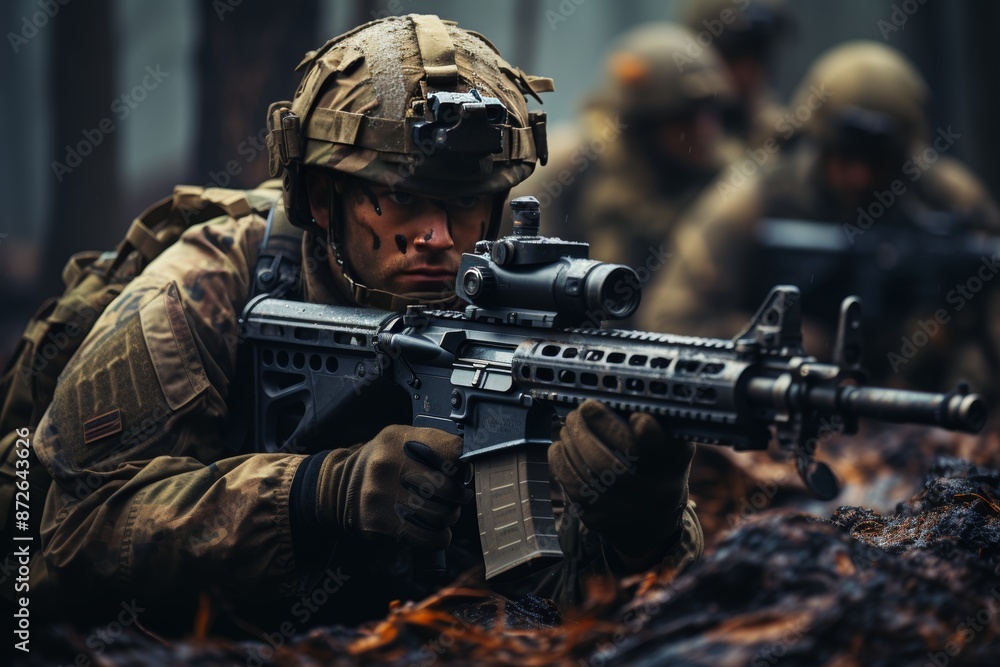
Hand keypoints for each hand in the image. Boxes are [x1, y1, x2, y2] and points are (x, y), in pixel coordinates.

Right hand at [316, 425, 471, 549]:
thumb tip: (468, 466)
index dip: (463, 465)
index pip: (453, 450)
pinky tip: (434, 530)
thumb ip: (431, 446)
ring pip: (442, 515)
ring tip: (442, 513)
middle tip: (455, 497)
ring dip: (449, 518)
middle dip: (459, 497)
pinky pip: (428, 537)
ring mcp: (382, 495)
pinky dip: (439, 537)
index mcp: (399, 439)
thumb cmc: (380, 465)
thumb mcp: (399, 441)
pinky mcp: (380, 523)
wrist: (336, 489)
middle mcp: (389, 465)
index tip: (461, 471)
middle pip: (450, 488)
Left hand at [549, 399, 694, 556]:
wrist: (649, 522)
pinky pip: (573, 488)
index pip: (664, 451)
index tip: (637, 416)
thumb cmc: (655, 469)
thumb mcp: (667, 446)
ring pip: (590, 474)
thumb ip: (653, 425)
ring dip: (572, 443)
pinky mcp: (599, 520)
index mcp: (673, 467)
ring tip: (568, 426)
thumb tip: (616, 401)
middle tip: (579, 411)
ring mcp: (625, 512)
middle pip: (614, 462)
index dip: (651, 435)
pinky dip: (561, 462)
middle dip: (590, 430)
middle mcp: (654, 495)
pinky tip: (560, 446)